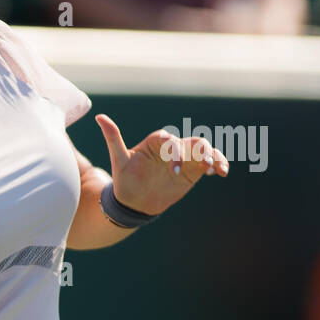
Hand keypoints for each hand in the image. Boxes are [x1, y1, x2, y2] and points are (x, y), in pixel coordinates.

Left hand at [94, 113, 229, 217]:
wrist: (134, 202)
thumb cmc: (124, 179)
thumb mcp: (118, 160)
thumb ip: (113, 138)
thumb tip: (99, 116)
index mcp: (156, 142)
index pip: (170, 140)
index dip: (175, 151)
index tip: (174, 170)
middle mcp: (172, 147)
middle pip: (192, 142)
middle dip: (201, 151)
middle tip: (205, 164)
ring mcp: (184, 158)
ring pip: (204, 151)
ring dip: (214, 156)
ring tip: (217, 168)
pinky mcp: (193, 170)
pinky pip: (209, 164)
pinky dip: (217, 165)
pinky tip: (220, 172)